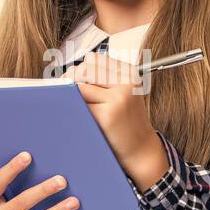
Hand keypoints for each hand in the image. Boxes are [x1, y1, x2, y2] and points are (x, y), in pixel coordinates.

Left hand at [73, 52, 169, 191]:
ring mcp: (117, 99)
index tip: (75, 81)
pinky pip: (79, 105)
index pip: (93, 59)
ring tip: (81, 108)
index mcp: (130, 74)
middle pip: (83, 69)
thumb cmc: (127, 122)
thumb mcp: (123, 94)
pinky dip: (74, 110)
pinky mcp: (107, 115)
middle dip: (72, 80)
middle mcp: (126, 83)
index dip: (80, 69)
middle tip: (72, 96)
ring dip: (73, 96)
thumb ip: (101, 81)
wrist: (142, 150)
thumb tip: (67, 75)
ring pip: (79, 86)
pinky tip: (81, 118)